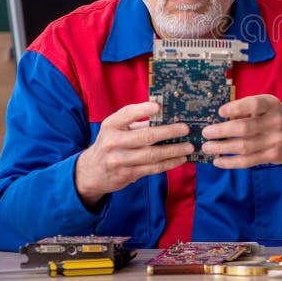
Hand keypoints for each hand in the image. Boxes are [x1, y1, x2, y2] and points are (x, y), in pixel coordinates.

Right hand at [74, 101, 193, 206]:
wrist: (92, 171)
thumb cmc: (111, 143)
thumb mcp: (117, 129)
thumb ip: (137, 122)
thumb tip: (167, 116)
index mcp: (111, 125)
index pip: (127, 114)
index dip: (143, 109)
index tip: (159, 106)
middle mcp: (113, 142)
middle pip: (145, 136)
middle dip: (168, 132)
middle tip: (185, 129)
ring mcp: (119, 160)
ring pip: (152, 155)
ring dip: (174, 150)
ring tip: (189, 146)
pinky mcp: (127, 174)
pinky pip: (152, 168)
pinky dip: (169, 163)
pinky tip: (180, 158)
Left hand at [201, 95, 281, 186]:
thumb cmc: (276, 119)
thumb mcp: (268, 107)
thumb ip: (248, 108)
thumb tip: (219, 116)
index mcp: (272, 105)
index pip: (254, 104)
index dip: (236, 107)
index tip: (220, 111)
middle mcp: (276, 122)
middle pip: (245, 128)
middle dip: (222, 131)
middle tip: (206, 133)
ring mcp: (275, 141)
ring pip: (243, 147)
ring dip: (222, 148)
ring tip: (207, 147)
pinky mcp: (272, 156)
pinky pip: (248, 161)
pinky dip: (230, 162)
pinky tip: (218, 161)